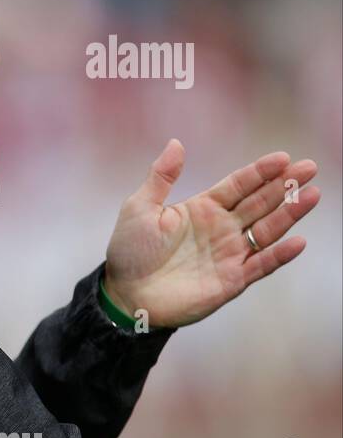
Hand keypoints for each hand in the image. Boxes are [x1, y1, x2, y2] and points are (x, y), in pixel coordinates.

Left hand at [103, 140, 320, 328]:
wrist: (125, 294)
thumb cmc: (129, 250)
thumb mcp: (140, 207)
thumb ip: (161, 177)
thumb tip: (176, 143)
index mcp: (202, 208)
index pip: (238, 185)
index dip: (260, 172)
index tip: (282, 157)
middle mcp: (221, 228)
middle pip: (260, 203)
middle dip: (285, 186)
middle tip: (309, 168)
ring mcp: (229, 254)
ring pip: (267, 230)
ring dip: (290, 214)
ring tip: (311, 196)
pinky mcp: (231, 280)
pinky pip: (261, 265)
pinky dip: (279, 254)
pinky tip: (297, 241)